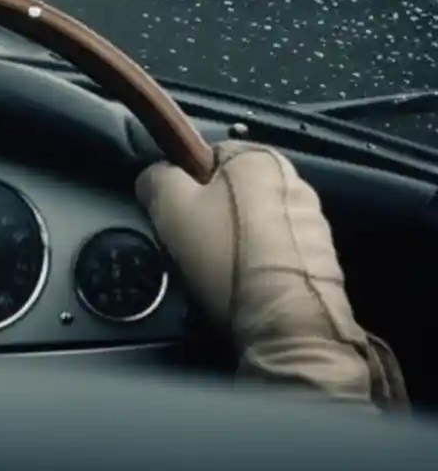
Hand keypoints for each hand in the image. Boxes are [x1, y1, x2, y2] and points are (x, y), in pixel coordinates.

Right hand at [136, 141, 405, 408]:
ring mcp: (314, 222)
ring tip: (219, 272)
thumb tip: (153, 176)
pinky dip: (261, 266)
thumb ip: (155, 178)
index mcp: (259, 158)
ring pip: (256, 223)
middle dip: (211, 213)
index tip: (174, 211)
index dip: (183, 182)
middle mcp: (295, 181)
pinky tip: (245, 287)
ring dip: (237, 241)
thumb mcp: (170, 208)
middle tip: (190, 243)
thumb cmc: (228, 259)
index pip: (207, 153)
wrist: (287, 325)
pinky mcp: (323, 259)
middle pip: (234, 190)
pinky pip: (278, 253)